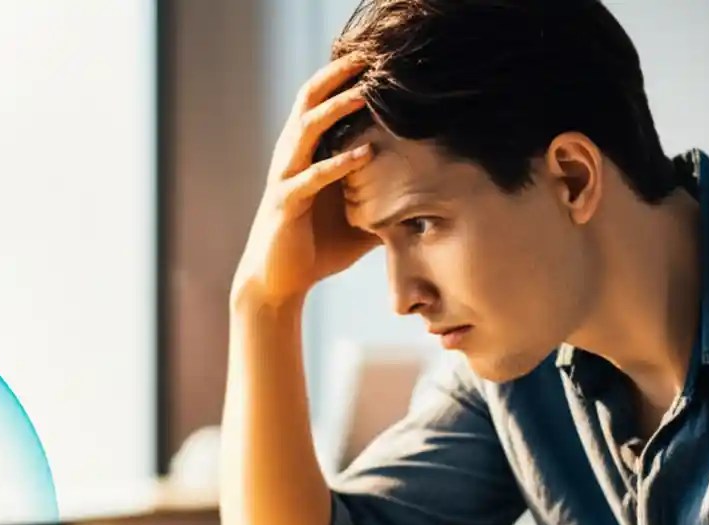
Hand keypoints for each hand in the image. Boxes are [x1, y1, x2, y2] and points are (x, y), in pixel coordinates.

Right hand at [232, 56, 379, 308]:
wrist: (278, 283)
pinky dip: (338, 164)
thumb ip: (384, 201)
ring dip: (335, 111)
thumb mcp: (359, 221)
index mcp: (304, 156)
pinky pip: (311, 179)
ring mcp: (285, 180)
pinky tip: (364, 154)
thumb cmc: (316, 249)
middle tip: (365, 58)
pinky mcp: (285, 206)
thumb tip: (430, 198)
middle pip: (307, 105)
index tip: (371, 60)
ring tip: (364, 94)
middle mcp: (290, 160)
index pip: (319, 105)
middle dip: (334, 79)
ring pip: (305, 133)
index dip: (339, 80)